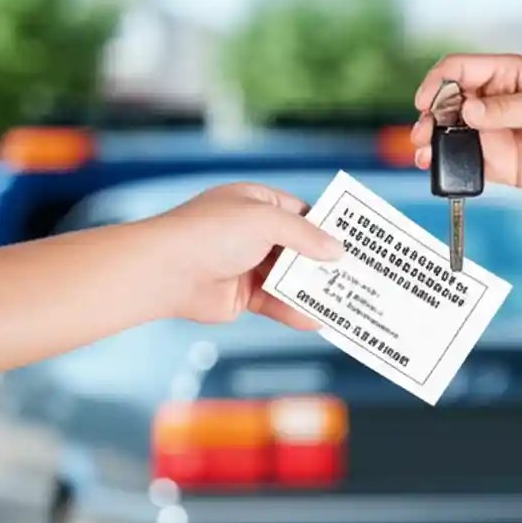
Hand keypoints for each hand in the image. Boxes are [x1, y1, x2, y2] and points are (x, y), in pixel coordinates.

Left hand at [141, 182, 342, 327]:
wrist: (166, 270)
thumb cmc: (210, 233)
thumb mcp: (266, 221)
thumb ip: (305, 236)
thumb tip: (336, 250)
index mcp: (256, 203)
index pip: (301, 213)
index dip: (327, 227)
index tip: (353, 243)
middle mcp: (253, 232)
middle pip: (300, 248)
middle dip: (324, 262)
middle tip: (356, 275)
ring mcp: (248, 264)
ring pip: (290, 278)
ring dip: (313, 289)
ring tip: (343, 300)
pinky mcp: (243, 295)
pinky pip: (276, 303)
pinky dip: (295, 310)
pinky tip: (315, 318)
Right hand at [411, 54, 521, 193]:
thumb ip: (507, 110)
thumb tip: (469, 110)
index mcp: (508, 74)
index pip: (460, 69)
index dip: (437, 82)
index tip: (427, 101)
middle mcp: (496, 101)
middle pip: (449, 102)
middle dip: (430, 115)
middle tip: (423, 134)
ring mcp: (496, 132)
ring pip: (453, 134)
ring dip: (435, 142)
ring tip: (424, 155)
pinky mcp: (500, 162)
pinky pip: (468, 163)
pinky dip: (451, 167)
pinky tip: (442, 171)